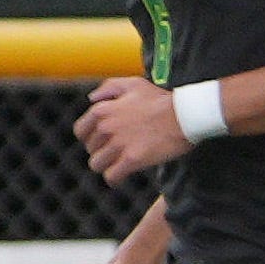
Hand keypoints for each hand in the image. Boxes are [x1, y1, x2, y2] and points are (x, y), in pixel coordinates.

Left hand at [74, 77, 188, 184]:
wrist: (184, 115)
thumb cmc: (161, 99)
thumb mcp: (132, 84)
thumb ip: (108, 88)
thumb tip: (91, 99)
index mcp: (102, 110)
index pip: (80, 132)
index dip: (90, 138)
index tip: (102, 142)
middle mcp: (106, 127)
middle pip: (91, 149)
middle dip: (102, 151)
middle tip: (116, 152)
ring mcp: (118, 144)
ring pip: (97, 165)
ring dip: (107, 166)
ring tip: (118, 165)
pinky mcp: (132, 160)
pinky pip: (112, 176)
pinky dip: (114, 179)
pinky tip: (121, 177)